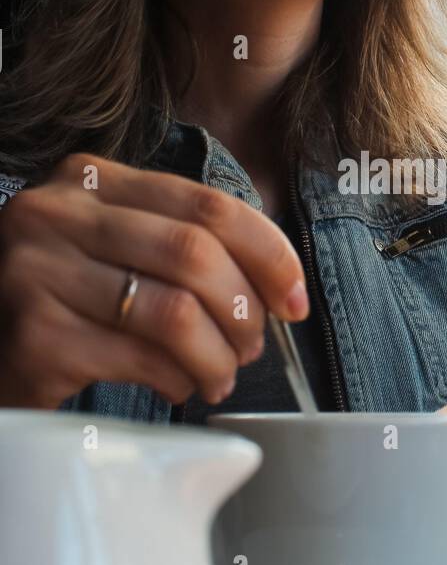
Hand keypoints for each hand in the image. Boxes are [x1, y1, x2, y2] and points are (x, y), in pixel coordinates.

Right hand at [0, 152, 308, 408]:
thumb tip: (278, 287)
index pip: (206, 204)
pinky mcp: (34, 337)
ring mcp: (36, 273)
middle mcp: (55, 214)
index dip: (268, 254)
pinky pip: (140, 359)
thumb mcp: (113, 247)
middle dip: (244, 309)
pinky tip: (178, 385)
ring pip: (174, 311)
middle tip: (252, 346)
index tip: (295, 299)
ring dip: (217, 355)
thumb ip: (181, 246)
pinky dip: (177, 379)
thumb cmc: (64, 301)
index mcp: (88, 178)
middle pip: (194, 253)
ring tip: (219, 374)